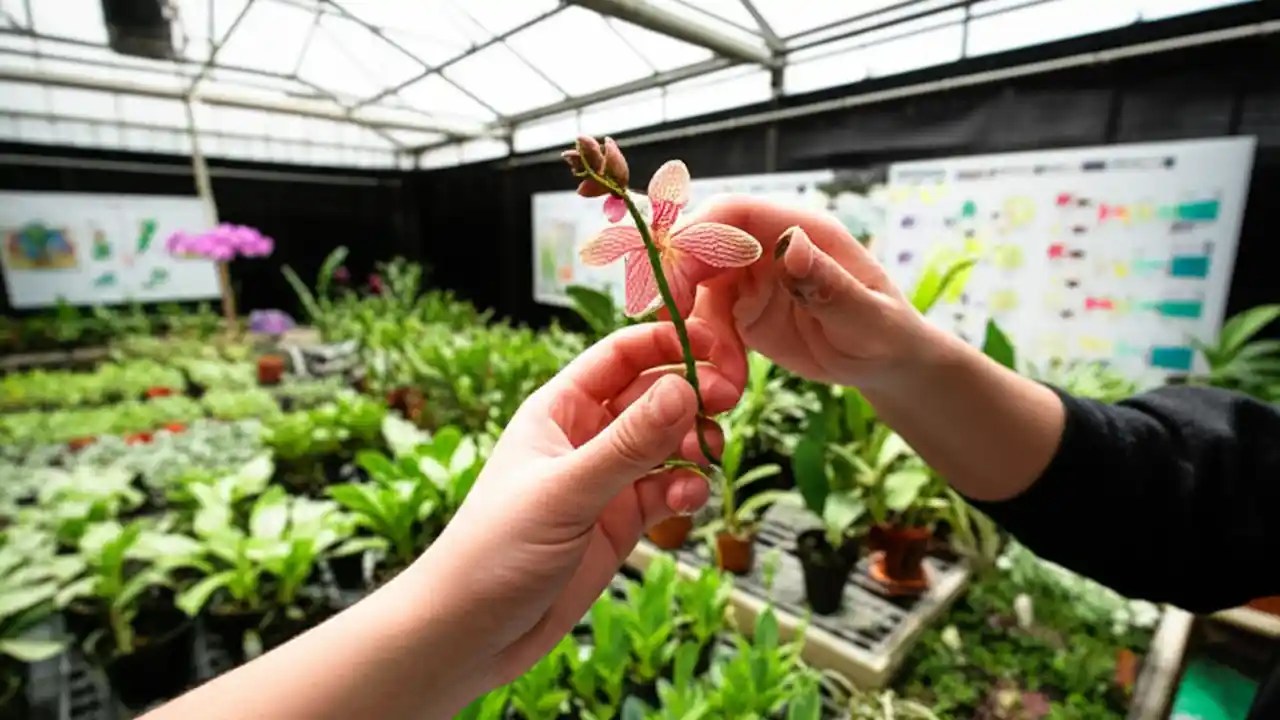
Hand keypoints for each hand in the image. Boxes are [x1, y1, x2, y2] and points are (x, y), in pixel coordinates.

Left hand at [411, 320, 743, 693]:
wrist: (470, 634)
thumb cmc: (493, 551)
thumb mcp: (565, 491)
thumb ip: (628, 443)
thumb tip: (683, 388)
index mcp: (558, 410)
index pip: (620, 355)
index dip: (667, 342)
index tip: (716, 344)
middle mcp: (584, 438)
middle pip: (652, 395)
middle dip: (691, 393)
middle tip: (727, 400)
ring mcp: (605, 481)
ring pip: (666, 444)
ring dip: (694, 443)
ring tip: (709, 453)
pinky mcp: (619, 523)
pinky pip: (666, 491)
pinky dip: (684, 489)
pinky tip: (689, 499)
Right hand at [686, 196, 955, 388]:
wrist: (884, 364)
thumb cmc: (886, 333)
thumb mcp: (864, 316)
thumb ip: (826, 284)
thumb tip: (791, 245)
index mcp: (800, 230)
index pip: (733, 213)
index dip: (696, 236)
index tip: (676, 278)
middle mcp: (768, 246)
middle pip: (701, 244)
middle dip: (678, 281)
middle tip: (673, 325)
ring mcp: (751, 277)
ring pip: (696, 287)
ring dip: (694, 326)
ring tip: (721, 370)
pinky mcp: (741, 309)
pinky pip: (705, 320)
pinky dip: (708, 348)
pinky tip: (729, 378)